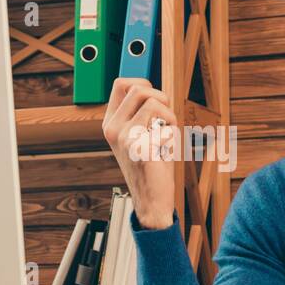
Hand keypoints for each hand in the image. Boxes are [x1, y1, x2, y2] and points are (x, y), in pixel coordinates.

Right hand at [102, 77, 177, 229]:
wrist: (151, 200)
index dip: (143, 84)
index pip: (121, 84)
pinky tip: (166, 150)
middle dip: (161, 97)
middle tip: (166, 118)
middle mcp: (113, 128)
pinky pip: (166, 126)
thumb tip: (153, 91)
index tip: (155, 99)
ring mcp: (124, 137)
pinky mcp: (139, 147)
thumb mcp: (139, 136)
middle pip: (139, 88)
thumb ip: (140, 114)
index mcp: (111, 123)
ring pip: (154, 102)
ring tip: (167, 135)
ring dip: (169, 116)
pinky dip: (173, 135)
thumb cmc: (150, 166)